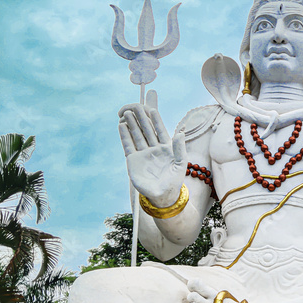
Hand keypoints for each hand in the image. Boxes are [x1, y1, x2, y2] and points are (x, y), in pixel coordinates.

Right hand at [118, 90, 185, 204]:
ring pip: (136, 135)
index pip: (160, 130)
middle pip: (146, 130)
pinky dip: (125, 136)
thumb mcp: (181, 164)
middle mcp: (153, 148)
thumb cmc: (174, 181)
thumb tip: (180, 132)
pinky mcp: (133, 160)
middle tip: (136, 106)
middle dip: (141, 118)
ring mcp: (143, 153)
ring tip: (126, 113)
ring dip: (132, 124)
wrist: (162, 196)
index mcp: (166, 148)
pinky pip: (128, 145)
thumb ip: (180, 148)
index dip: (156, 120)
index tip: (152, 110)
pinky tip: (121, 126)